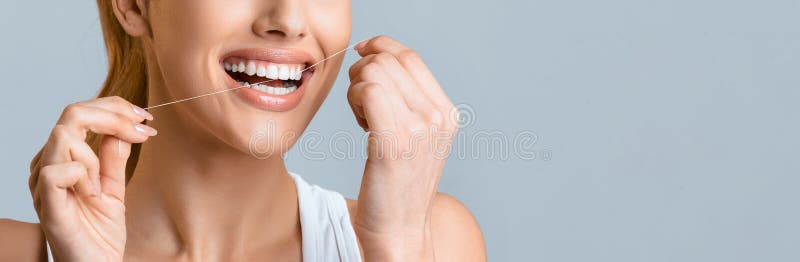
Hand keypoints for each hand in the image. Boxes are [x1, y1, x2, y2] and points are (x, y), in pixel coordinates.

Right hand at [28, 96, 155, 260]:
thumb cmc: (99, 232)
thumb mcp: (114, 188)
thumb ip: (113, 157)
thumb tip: (124, 126)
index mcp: (62, 157)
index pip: (80, 112)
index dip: (115, 108)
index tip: (146, 118)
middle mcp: (47, 164)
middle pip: (71, 113)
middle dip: (114, 115)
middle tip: (142, 129)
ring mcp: (43, 182)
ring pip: (63, 135)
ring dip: (95, 154)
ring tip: (103, 183)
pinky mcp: (47, 202)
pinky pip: (56, 169)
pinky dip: (81, 175)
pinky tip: (93, 195)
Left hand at [347, 36, 457, 260]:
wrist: (398, 229)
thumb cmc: (398, 184)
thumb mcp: (417, 136)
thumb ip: (408, 99)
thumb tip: (376, 54)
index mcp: (447, 113)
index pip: (410, 56)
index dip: (381, 46)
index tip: (362, 52)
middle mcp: (438, 117)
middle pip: (388, 60)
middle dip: (362, 71)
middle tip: (359, 100)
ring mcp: (419, 129)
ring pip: (373, 73)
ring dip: (356, 89)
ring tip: (362, 117)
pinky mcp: (393, 142)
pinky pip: (367, 92)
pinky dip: (354, 101)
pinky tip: (360, 124)